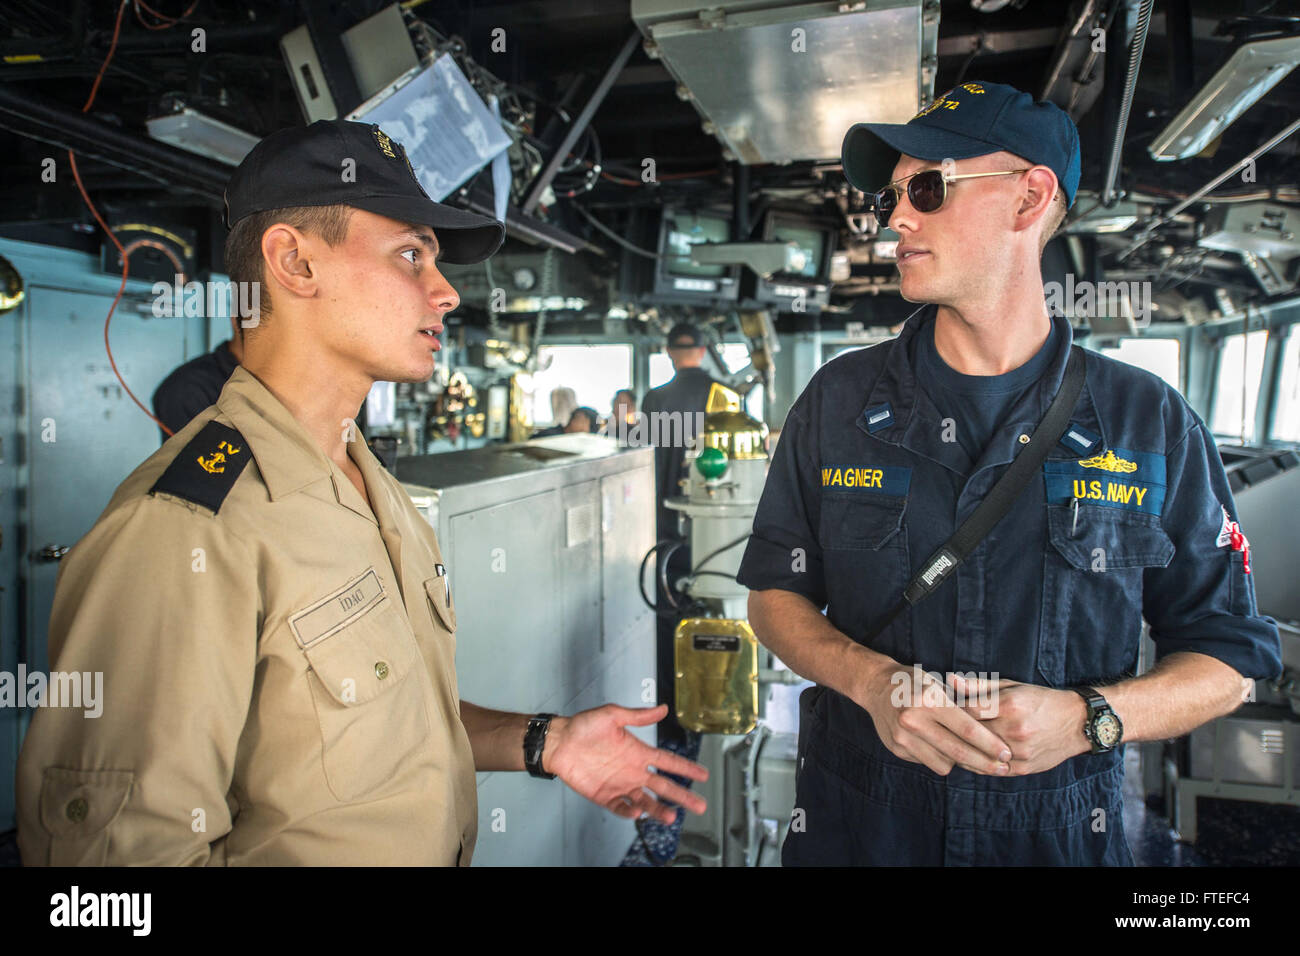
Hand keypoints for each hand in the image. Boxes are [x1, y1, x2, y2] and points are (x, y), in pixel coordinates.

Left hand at [544, 703, 707, 823]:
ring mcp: (619, 784)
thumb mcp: (613, 714)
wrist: (559, 741)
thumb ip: (639, 716)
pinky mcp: (604, 795)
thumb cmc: (583, 726)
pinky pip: (621, 807)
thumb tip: (662, 708)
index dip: (686, 768)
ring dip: (658, 809)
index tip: (703, 775)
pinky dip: (630, 811)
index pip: (668, 762)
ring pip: (645, 801)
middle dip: (682, 796)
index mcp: (638, 752)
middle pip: (663, 786)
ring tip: (670, 817)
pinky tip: (637, 811)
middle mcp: (632, 770)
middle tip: (700, 806)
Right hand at [855, 661, 1012, 776]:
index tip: (1007, 753)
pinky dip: (940, 758)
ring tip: (971, 755)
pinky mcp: (897, 749)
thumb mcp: (939, 685)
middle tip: (1002, 768)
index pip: (968, 729)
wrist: (876, 686)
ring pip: (944, 763)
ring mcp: (902, 736)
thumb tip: (992, 736)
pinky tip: (944, 748)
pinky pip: (928, 763)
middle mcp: (913, 719)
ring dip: (961, 762)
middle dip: (985, 762)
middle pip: (958, 751)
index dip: (991, 745)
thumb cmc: (916, 683)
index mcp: (929, 699)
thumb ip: (963, 707)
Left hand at [952, 674, 1089, 774]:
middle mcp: (1014, 730)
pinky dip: (977, 765)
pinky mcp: (1024, 768)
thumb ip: (978, 685)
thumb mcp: (1011, 686)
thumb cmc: (1039, 699)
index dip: (951, 710)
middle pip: (970, 735)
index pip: (967, 711)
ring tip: (947, 743)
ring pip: (978, 755)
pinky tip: (967, 757)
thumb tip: (950, 680)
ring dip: (961, 750)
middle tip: (938, 728)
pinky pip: (992, 770)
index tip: (942, 709)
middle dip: (953, 731)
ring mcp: (1020, 752)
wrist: (1077, 722)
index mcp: (1009, 705)